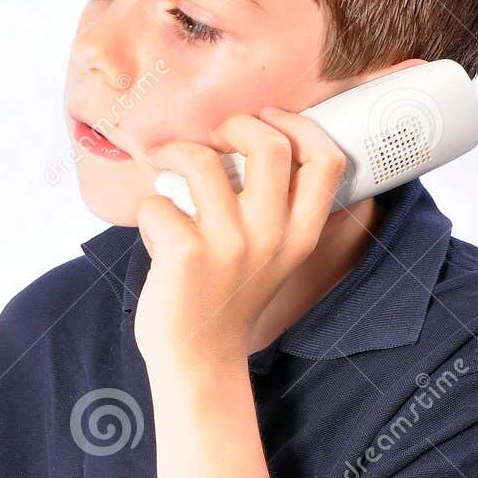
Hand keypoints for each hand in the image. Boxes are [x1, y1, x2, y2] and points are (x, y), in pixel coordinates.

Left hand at [133, 107, 346, 375]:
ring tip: (167, 166)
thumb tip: (249, 138)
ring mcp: (230, 245)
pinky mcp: (186, 254)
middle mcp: (272, 237)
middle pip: (269, 145)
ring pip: (202, 161)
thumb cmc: (228, 297)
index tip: (269, 119)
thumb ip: (276, 209)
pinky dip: (149, 210)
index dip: (299, 125)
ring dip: (176, 154)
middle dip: (236, 124)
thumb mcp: (274, 256)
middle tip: (215, 136)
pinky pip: (158, 202)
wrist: (199, 359)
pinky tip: (157, 230)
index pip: (327, 161)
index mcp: (300, 235)